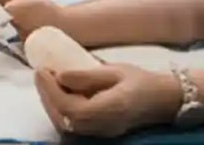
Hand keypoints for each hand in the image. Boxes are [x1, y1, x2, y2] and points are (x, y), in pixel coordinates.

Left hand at [35, 64, 177, 136]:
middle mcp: (102, 126)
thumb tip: (60, 76)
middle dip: (46, 96)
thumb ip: (87, 75)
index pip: (70, 107)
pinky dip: (59, 110)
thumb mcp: (115, 71)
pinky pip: (72, 125)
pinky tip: (58, 93)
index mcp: (109, 110)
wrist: (162, 100)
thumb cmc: (141, 81)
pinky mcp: (98, 132)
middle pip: (63, 120)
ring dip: (50, 103)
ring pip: (65, 125)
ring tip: (46, 82)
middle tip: (40, 74)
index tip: (42, 70)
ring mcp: (100, 133)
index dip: (51, 90)